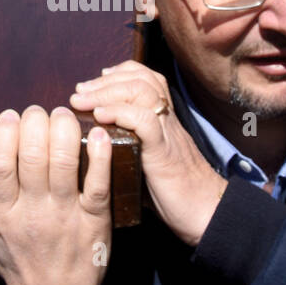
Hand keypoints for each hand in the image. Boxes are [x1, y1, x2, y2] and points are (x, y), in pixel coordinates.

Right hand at [0, 107, 111, 284]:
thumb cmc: (19, 269)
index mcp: (3, 215)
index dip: (4, 133)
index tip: (9, 115)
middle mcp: (33, 212)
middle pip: (33, 156)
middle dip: (36, 123)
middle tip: (39, 111)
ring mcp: (66, 216)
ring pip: (65, 162)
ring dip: (65, 129)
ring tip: (63, 115)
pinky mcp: (95, 220)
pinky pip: (99, 182)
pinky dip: (100, 155)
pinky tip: (99, 135)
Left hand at [71, 61, 225, 246]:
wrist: (206, 211)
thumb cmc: (175, 192)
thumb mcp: (149, 161)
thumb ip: (130, 148)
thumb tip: (96, 148)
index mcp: (164, 119)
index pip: (146, 78)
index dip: (119, 73)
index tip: (94, 82)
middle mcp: (167, 120)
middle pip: (140, 78)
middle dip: (104, 81)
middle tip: (79, 91)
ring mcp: (167, 133)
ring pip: (142, 91)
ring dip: (106, 92)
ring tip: (82, 100)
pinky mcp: (164, 152)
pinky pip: (144, 120)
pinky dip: (119, 112)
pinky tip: (99, 116)